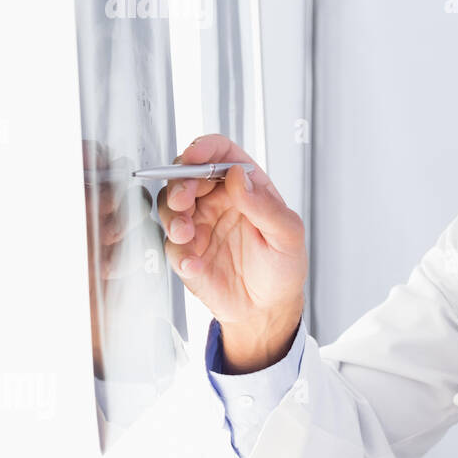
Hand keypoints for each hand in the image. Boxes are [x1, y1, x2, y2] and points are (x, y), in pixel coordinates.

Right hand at [156, 134, 306, 371]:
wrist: (268, 309)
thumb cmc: (283, 266)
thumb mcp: (287, 235)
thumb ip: (265, 206)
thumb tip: (237, 176)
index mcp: (246, 186)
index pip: (221, 153)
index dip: (204, 148)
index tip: (193, 156)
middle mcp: (218, 200)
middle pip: (187, 175)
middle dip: (180, 184)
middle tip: (183, 200)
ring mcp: (199, 224)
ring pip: (170, 206)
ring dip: (173, 217)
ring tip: (185, 234)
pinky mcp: (185, 252)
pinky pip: (172, 246)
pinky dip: (179, 254)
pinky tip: (195, 265)